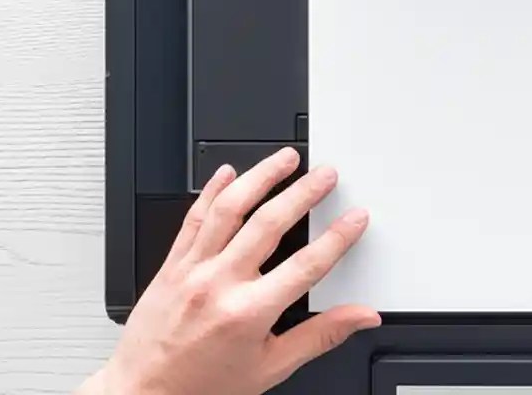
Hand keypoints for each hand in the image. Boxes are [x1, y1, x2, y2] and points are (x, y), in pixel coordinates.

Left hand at [78, 147, 379, 394]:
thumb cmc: (204, 388)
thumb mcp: (272, 368)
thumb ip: (321, 336)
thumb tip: (361, 317)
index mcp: (249, 314)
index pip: (306, 265)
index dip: (337, 237)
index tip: (354, 218)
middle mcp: (219, 285)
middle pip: (269, 224)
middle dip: (303, 193)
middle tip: (325, 175)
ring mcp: (191, 271)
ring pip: (229, 209)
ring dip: (260, 177)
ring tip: (284, 159)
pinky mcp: (170, 266)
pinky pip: (193, 219)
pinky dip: (211, 191)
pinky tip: (227, 172)